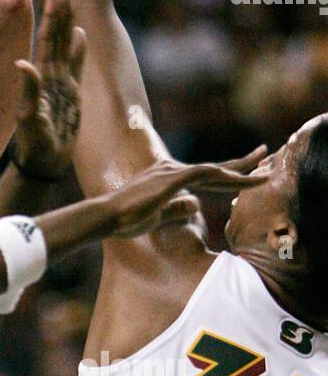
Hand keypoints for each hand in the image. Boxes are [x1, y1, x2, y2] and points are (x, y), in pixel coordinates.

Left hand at [11, 0, 84, 181]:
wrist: (43, 160)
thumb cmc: (34, 141)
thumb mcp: (30, 116)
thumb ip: (28, 90)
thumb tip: (22, 63)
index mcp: (41, 75)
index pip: (47, 38)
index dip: (51, 14)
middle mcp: (50, 73)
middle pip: (56, 34)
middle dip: (58, 8)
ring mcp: (61, 82)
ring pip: (65, 44)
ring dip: (67, 21)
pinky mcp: (70, 93)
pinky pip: (76, 65)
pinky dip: (78, 48)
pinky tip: (81, 32)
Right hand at [107, 148, 268, 239]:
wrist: (107, 215)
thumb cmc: (126, 219)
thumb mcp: (158, 216)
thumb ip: (177, 209)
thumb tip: (196, 204)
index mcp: (168, 178)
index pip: (205, 176)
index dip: (228, 175)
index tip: (247, 172)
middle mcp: (172, 169)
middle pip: (215, 168)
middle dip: (243, 164)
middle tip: (267, 156)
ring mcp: (172, 171)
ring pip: (216, 170)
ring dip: (244, 171)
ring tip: (268, 171)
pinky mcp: (172, 177)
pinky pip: (207, 174)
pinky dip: (228, 178)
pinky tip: (246, 180)